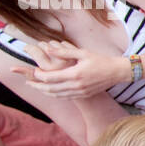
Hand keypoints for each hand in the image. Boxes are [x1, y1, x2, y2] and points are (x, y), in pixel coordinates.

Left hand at [12, 40, 127, 97]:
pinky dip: (55, 94)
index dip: (39, 75)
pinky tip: (50, 91)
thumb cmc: (100, 60)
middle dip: (38, 86)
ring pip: (57, 95)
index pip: (51, 77)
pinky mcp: (84, 94)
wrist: (116, 72)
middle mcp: (77, 85)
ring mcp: (81, 92)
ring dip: (45, 91)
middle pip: (51, 88)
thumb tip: (47, 49)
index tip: (33, 71)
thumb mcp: (82, 53)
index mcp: (75, 74)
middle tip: (28, 82)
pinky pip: (65, 97)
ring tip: (36, 87)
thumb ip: (64, 51)